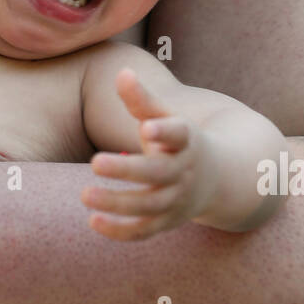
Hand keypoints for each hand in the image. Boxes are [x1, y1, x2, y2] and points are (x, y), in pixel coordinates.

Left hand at [81, 69, 217, 239]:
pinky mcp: (167, 222)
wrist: (219, 178)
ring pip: (148, 206)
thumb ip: (142, 99)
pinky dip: (120, 230)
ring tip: (85, 194)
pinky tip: (92, 221)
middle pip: (157, 173)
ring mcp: (177, 199)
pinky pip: (144, 230)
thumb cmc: (178, 140)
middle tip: (94, 162)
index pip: (178, 134)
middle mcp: (183, 171)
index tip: (145, 127)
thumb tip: (122, 72)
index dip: (164, 131)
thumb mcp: (166, 116)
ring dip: (117, 203)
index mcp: (185, 140)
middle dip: (127, 171)